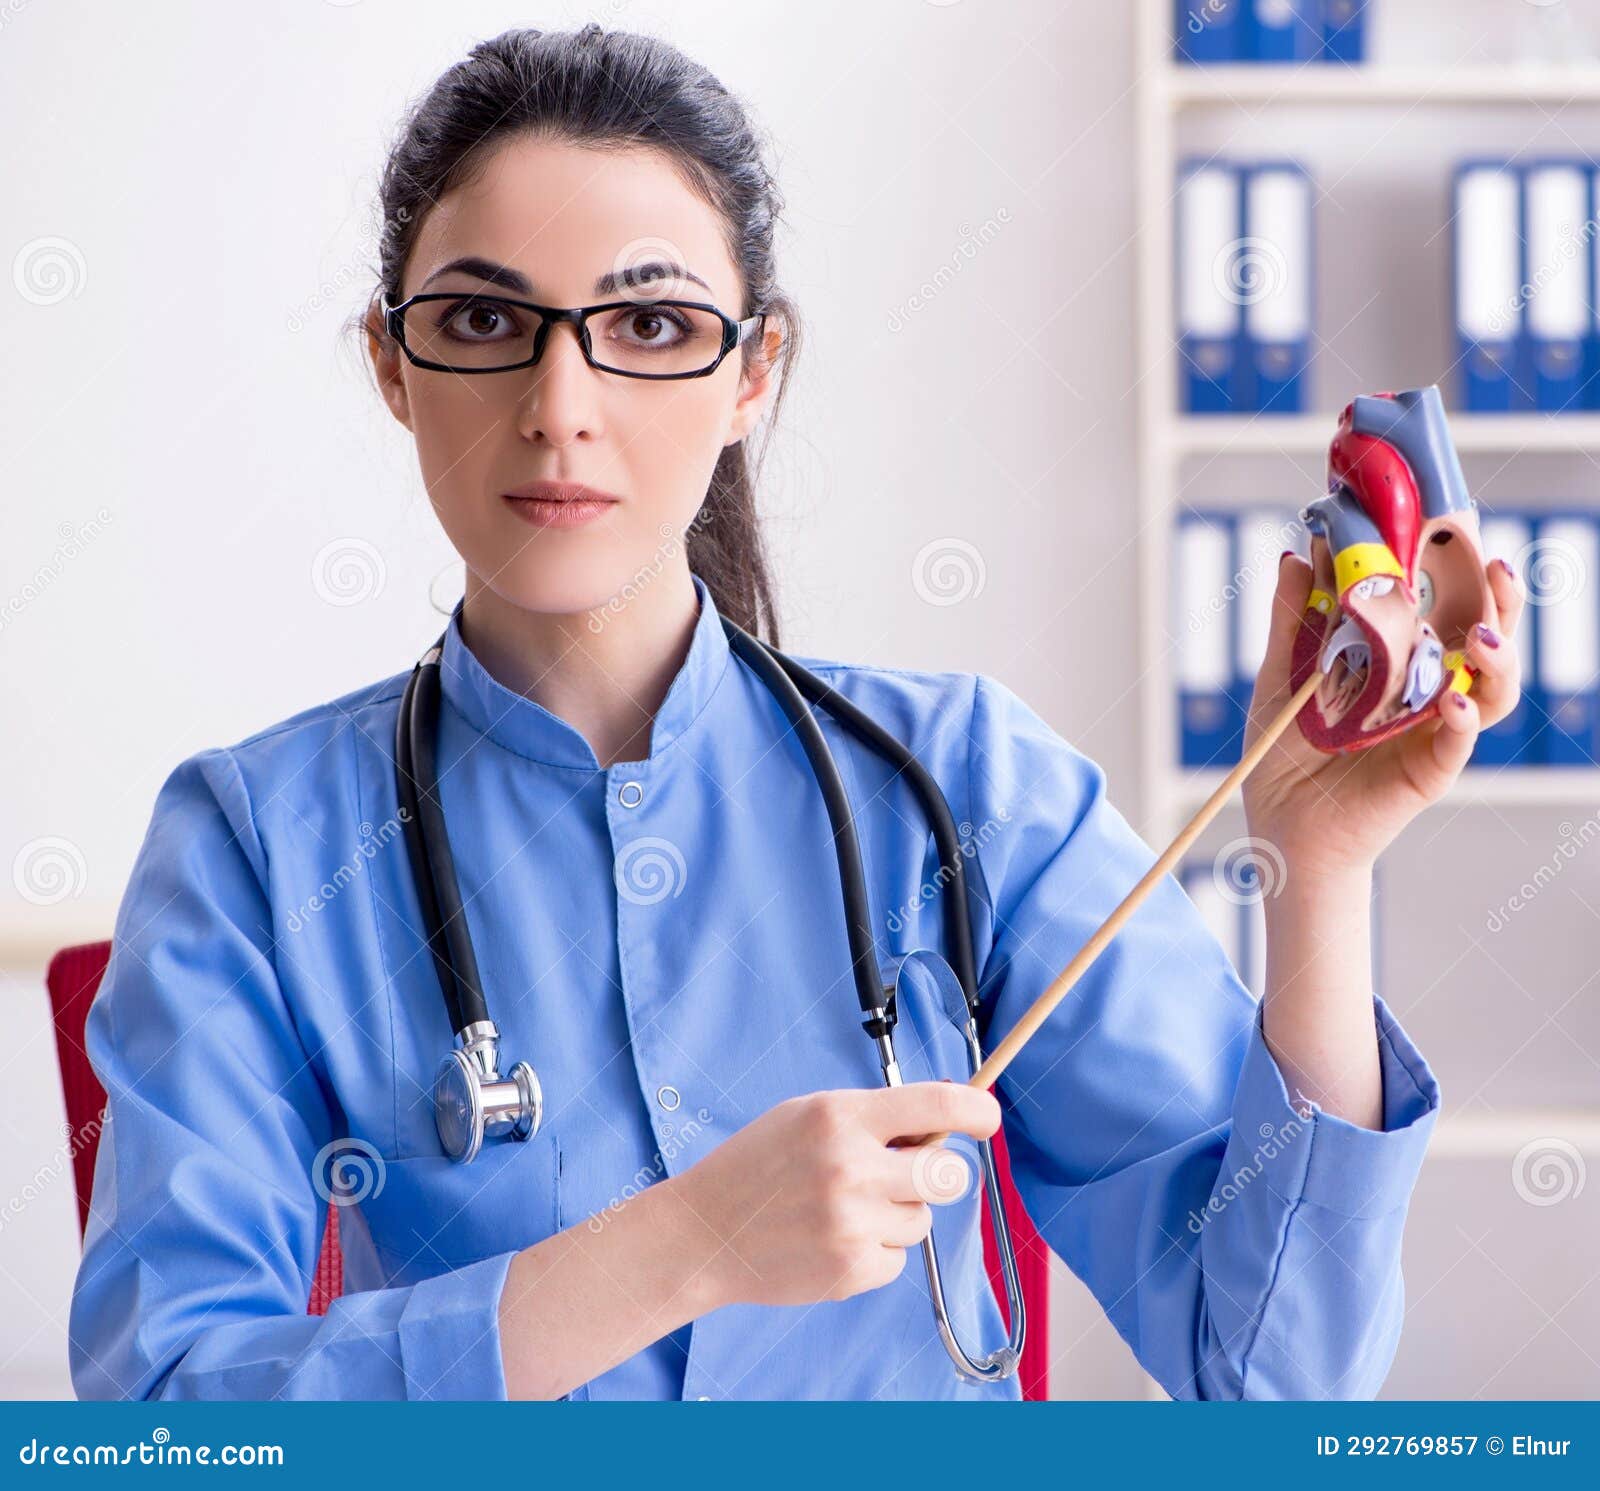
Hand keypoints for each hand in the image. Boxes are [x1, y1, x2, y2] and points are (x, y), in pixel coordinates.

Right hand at [677, 1082, 1000, 1308]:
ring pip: (922, 1219)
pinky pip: (898, 1259)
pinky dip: (875, 1251)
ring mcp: (851, 1222)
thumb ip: (872, 1116)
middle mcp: (850, 1166)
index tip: (987, 1117)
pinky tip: (833, 1240)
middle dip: (937, 1176)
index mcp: (839, 1115)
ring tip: (845, 1210)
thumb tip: (941, 1124)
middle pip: (948, 1174)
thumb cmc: (758, 1166)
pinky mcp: (850, 1270)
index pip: (937, 1105)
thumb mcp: (807, 1115)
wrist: (705, 1233)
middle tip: (906, 1176)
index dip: (977, 1110)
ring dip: (897, 1215)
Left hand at [1240, 550, 1526, 875]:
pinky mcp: (1429, 769)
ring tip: (1484, 637)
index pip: (1439, 608)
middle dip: (1500, 603)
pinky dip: (1462, 718)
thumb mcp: (1278, 675)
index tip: (1451, 530)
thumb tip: (1294, 555)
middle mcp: (1426, 690)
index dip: (1455, 572)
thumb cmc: (1283, 749)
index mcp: (1397, 661)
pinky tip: (1451, 698)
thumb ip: (1290, 620)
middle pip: (1484, 640)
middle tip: (1496, 566)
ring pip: (1490, 688)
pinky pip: (1458, 742)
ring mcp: (1433, 729)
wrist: (1280, 824)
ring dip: (1497, 658)